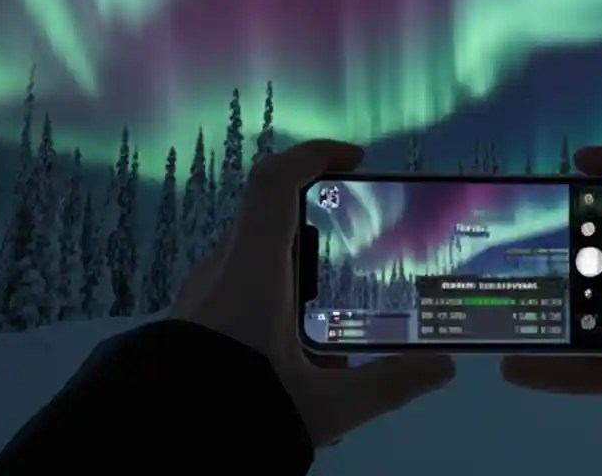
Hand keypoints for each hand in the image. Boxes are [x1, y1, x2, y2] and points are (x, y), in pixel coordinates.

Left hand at [170, 139, 455, 446]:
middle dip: (320, 235)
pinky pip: (240, 294)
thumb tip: (441, 367)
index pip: (275, 182)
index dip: (314, 156)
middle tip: (359, 258)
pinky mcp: (193, 322)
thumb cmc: (240, 407)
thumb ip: (387, 384)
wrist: (159, 445)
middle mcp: (222, 270)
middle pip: (273, 223)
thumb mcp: (325, 405)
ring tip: (336, 324)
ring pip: (257, 263)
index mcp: (252, 270)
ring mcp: (202, 295)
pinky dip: (276, 308)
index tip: (354, 160)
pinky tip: (302, 358)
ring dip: (298, 281)